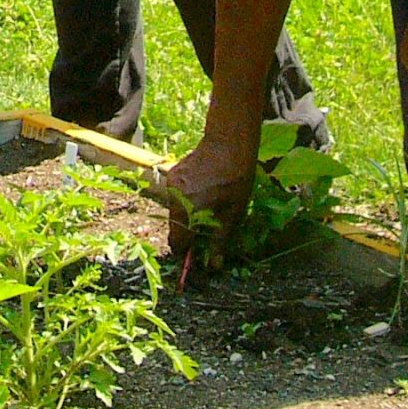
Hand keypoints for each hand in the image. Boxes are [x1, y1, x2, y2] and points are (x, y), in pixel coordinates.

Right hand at [151, 137, 257, 273]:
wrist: (228, 143)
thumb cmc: (236, 180)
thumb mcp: (233, 214)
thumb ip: (219, 240)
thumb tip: (214, 265)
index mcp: (189, 210)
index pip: (178, 240)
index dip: (184, 253)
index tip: (193, 259)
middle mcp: (175, 198)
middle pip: (174, 227)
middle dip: (187, 235)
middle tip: (205, 236)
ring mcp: (171, 184)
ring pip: (174, 211)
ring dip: (187, 218)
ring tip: (208, 211)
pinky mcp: (173, 174)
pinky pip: (176, 197)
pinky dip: (186, 202)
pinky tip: (203, 194)